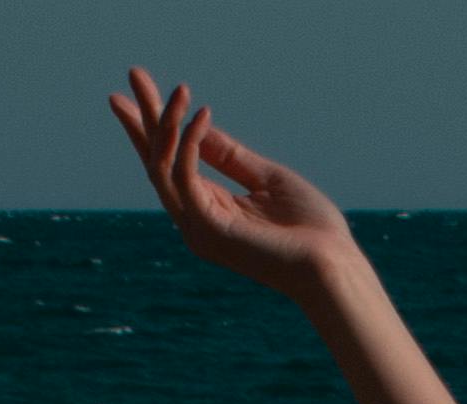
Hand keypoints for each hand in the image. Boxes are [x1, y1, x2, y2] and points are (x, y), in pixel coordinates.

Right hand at [110, 70, 353, 296]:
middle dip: (144, 117)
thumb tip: (200, 126)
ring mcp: (198, 228)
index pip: (172, 163)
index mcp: (211, 211)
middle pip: (156, 162)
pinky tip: (204, 113)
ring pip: (162, 167)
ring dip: (165, 123)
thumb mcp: (267, 179)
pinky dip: (190, 142)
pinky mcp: (207, 228)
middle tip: (133, 73)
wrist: (333, 267)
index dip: (154, 127)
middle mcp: (196, 221)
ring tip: (180, 89)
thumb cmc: (310, 231)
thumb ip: (230, 157)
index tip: (141, 88)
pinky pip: (184, 176)